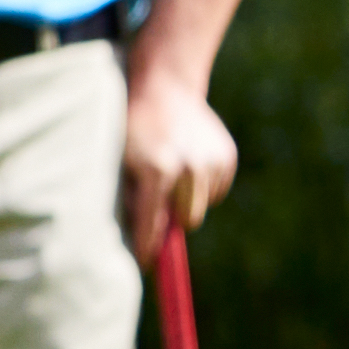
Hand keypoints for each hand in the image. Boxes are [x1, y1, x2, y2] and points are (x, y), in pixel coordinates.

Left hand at [123, 65, 239, 256]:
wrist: (163, 85)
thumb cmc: (132, 128)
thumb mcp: (121, 162)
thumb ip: (132, 201)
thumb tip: (144, 243)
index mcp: (158, 170)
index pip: (153, 226)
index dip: (149, 248)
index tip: (147, 263)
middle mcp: (189, 167)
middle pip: (188, 221)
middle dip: (173, 218)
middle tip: (158, 200)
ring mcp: (212, 160)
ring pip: (203, 205)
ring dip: (187, 199)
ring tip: (171, 171)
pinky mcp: (227, 156)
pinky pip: (216, 189)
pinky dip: (202, 184)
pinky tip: (188, 160)